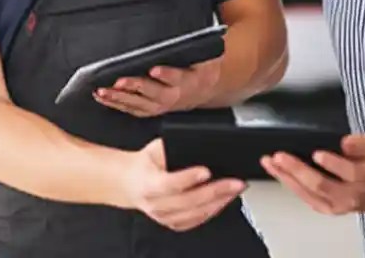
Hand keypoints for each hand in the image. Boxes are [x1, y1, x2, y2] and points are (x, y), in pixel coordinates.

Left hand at [95, 59, 221, 117]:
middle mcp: (173, 95)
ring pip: (139, 104)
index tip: (154, 70)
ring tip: (102, 92)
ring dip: (119, 98)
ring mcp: (161, 106)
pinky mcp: (153, 110)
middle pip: (153, 92)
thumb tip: (180, 29)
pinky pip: (133, 110)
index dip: (165, 74)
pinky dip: (117, 105)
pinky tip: (104, 99)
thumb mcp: (200, 56)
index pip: (177, 77)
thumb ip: (187, 49)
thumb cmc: (198, 70)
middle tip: (118, 83)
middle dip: (134, 87)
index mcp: (187, 80)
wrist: (205, 91)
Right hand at [121, 139, 245, 231]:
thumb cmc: (144, 165)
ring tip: (235, 191)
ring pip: (195, 213)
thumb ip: (171, 147)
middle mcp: (155, 204)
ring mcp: (163, 216)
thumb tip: (195, 142)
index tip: (207, 171)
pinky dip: (212, 212)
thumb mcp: (153, 149)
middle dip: (216, 191)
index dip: (189, 178)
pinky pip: (195, 221)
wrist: (129, 183)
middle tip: (234, 182)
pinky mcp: (172, 223)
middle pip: (189, 201)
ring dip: (219, 202)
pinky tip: (223, 202)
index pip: (170, 183)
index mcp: (148, 183)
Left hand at [260, 135, 364, 214]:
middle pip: (321, 185)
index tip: (317, 153)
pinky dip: (288, 183)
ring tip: (269, 162)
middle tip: (280, 156)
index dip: (333, 163)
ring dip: (285, 177)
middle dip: (298, 170)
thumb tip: (345, 142)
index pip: (350, 172)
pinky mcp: (324, 208)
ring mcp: (335, 205)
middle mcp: (349, 195)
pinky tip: (276, 172)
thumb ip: (360, 144)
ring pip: (307, 193)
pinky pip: (303, 197)